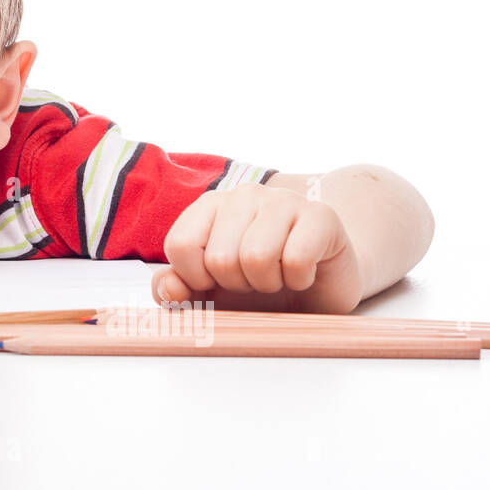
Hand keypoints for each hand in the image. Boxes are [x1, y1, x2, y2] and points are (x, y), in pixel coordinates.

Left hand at [152, 182, 362, 313]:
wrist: (321, 283)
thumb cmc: (259, 283)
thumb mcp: (210, 293)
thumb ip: (176, 289)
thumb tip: (167, 290)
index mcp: (209, 206)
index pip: (180, 245)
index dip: (197, 278)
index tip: (218, 280)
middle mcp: (243, 195)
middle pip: (219, 258)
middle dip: (237, 284)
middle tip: (255, 279)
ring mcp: (283, 200)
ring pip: (256, 258)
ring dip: (268, 283)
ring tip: (278, 276)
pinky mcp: (321, 216)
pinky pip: (296, 260)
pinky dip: (299, 281)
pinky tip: (303, 273)